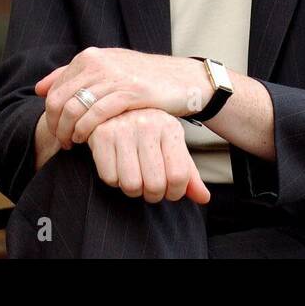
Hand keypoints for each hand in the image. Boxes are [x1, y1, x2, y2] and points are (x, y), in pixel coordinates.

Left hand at [36, 47, 209, 148]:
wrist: (181, 80)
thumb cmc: (142, 79)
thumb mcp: (106, 70)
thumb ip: (72, 77)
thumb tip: (39, 89)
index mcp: (89, 57)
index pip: (54, 89)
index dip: (50, 114)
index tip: (56, 130)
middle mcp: (98, 62)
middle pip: (59, 100)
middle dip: (56, 126)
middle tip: (61, 142)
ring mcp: (113, 76)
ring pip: (75, 109)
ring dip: (68, 132)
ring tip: (73, 144)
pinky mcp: (129, 91)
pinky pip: (96, 114)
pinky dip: (86, 130)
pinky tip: (87, 140)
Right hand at [87, 108, 210, 203]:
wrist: (117, 107)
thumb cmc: (150, 132)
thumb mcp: (172, 146)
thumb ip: (189, 174)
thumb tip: (204, 198)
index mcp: (170, 128)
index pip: (178, 176)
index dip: (175, 192)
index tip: (170, 191)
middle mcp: (147, 125)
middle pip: (154, 184)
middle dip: (153, 194)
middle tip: (150, 187)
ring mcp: (122, 129)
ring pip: (131, 185)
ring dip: (133, 190)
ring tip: (135, 177)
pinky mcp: (101, 135)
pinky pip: (109, 178)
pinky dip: (114, 180)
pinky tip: (118, 167)